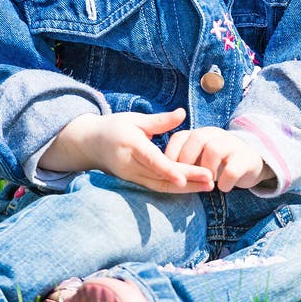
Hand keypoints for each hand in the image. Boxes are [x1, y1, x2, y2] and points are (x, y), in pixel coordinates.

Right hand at [44, 108, 213, 193]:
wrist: (91, 145)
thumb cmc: (114, 127)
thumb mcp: (135, 119)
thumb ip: (160, 121)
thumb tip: (182, 113)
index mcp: (130, 145)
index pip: (151, 160)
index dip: (167, 170)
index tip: (184, 179)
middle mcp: (130, 165)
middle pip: (160, 176)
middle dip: (186, 180)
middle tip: (210, 180)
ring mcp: (132, 176)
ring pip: (160, 186)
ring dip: (185, 188)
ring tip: (208, 185)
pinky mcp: (135, 182)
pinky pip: (157, 187)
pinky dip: (175, 188)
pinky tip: (194, 186)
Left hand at [164, 127, 271, 191]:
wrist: (251, 162)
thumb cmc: (218, 162)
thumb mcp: (200, 157)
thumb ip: (184, 159)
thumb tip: (161, 171)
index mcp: (200, 133)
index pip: (180, 137)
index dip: (171, 156)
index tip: (170, 174)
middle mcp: (215, 134)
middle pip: (197, 139)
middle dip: (188, 162)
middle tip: (188, 180)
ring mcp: (232, 144)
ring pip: (214, 150)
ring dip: (207, 171)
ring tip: (208, 183)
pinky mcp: (246, 158)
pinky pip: (232, 170)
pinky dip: (225, 182)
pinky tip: (223, 188)